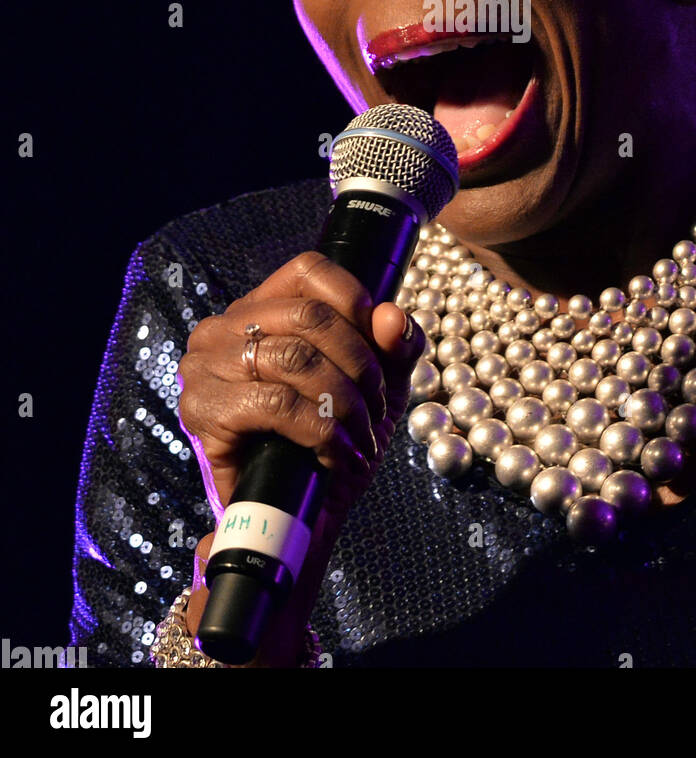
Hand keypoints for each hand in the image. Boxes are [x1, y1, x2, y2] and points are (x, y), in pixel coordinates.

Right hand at [177, 250, 424, 550]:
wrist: (296, 522)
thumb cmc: (331, 443)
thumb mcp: (377, 388)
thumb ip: (394, 347)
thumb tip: (392, 316)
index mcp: (261, 309)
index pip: (308, 270)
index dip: (354, 298)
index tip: (382, 340)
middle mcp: (223, 328)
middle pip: (309, 315)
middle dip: (360, 365)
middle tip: (376, 410)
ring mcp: (206, 367)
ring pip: (295, 357)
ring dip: (345, 402)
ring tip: (362, 437)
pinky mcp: (203, 410)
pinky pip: (276, 403)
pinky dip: (321, 430)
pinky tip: (338, 454)